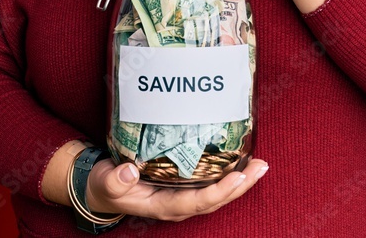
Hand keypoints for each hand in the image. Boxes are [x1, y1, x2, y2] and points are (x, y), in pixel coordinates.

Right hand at [85, 158, 268, 221]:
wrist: (104, 190)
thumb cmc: (107, 186)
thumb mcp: (107, 183)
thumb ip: (117, 180)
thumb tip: (131, 170)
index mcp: (163, 206)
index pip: (197, 202)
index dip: (219, 191)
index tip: (238, 177)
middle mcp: (178, 204)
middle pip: (216, 198)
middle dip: (241, 185)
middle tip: (261, 166)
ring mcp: (183, 195)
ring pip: (218, 192)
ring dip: (241, 179)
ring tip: (261, 164)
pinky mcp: (184, 185)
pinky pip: (211, 182)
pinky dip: (229, 173)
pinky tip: (242, 159)